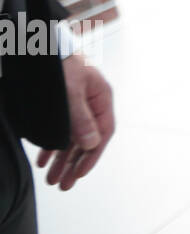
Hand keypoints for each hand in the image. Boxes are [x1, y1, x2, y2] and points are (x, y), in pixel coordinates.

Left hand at [36, 53, 114, 190]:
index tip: (78, 174)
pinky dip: (51, 148)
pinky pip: (60, 132)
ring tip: (51, 179)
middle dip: (73, 165)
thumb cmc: (60, 65)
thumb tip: (91, 144)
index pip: (102, 134)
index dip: (91, 156)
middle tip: (62, 185)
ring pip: (71, 139)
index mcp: (101, 98)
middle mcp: (92, 105)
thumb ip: (80, 118)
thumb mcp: (71, 92)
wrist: (43, 48)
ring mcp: (78, 106)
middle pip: (86, 141)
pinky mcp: (63, 107)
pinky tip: (43, 160)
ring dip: (61, 160)